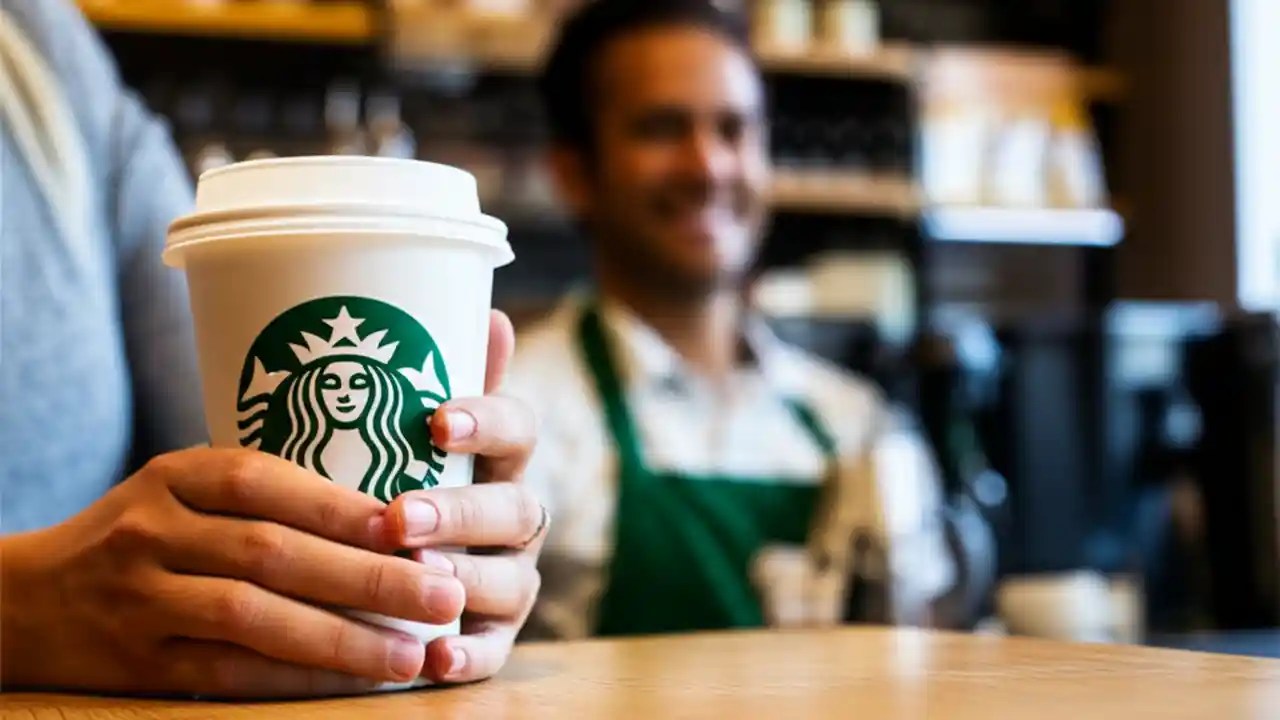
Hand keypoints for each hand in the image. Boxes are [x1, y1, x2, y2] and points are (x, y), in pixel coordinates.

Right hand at [0, 451, 465, 697]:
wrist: (27, 601)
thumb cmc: (143, 537)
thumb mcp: (185, 491)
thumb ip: (268, 491)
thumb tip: (392, 508)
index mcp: (175, 477)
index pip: (264, 480)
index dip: (340, 504)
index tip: (413, 524)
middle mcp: (153, 531)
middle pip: (272, 551)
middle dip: (367, 575)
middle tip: (443, 592)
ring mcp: (140, 599)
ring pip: (253, 616)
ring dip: (341, 638)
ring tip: (412, 652)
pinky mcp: (138, 664)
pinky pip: (228, 672)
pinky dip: (296, 677)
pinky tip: (352, 680)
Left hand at [379, 309, 543, 684]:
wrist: (373, 564)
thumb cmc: (391, 477)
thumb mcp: (403, 428)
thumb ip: (438, 376)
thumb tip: (487, 309)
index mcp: (500, 459)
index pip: (519, 429)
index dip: (488, 422)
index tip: (437, 420)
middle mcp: (515, 518)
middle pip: (517, 508)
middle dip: (462, 510)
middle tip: (401, 515)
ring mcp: (509, 579)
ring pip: (511, 580)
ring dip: (467, 578)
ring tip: (417, 576)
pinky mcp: (491, 637)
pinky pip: (494, 651)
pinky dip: (470, 656)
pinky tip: (435, 656)